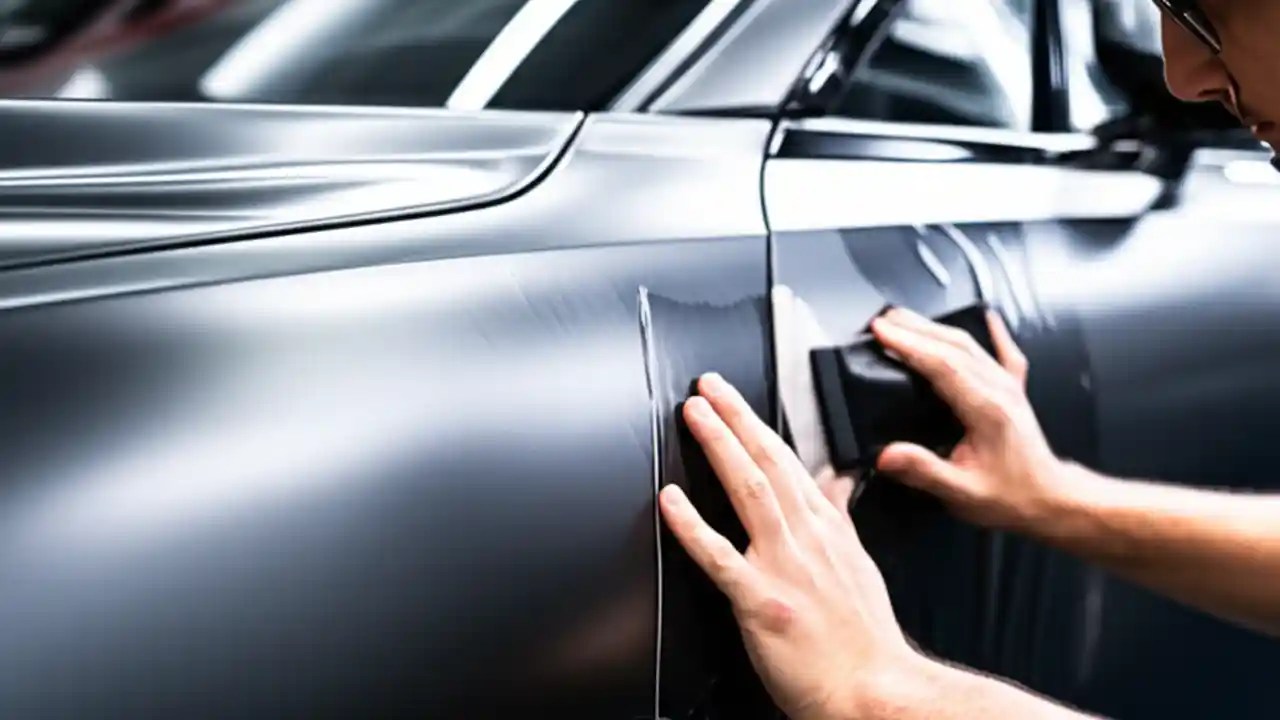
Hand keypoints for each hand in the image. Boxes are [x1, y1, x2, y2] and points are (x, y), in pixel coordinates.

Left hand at [659, 373, 921, 719]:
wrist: (874, 691)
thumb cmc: (864, 637)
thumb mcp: (859, 564)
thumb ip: (839, 517)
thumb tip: (836, 481)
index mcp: (827, 529)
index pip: (788, 461)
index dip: (756, 424)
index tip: (731, 397)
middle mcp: (807, 539)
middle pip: (769, 463)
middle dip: (735, 418)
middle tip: (706, 386)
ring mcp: (784, 568)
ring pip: (749, 491)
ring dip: (720, 447)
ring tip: (695, 415)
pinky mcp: (762, 602)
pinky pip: (720, 557)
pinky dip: (692, 525)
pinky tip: (670, 498)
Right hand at [870, 308, 1066, 530]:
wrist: (1051, 500)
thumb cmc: (1008, 497)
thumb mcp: (962, 493)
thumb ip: (924, 471)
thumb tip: (885, 455)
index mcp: (985, 409)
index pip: (942, 365)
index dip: (909, 344)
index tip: (880, 331)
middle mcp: (998, 388)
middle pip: (954, 346)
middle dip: (915, 328)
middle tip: (881, 320)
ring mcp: (1009, 385)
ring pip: (970, 345)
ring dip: (935, 328)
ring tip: (903, 319)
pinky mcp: (1015, 389)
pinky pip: (1004, 353)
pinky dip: (994, 332)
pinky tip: (987, 315)